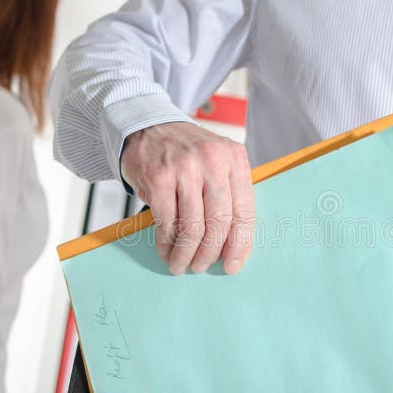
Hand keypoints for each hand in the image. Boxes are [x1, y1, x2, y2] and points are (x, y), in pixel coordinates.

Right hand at [121, 122, 254, 274]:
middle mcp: (212, 161)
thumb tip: (234, 245)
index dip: (239, 244)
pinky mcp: (158, 178)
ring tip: (181, 265)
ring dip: (187, 254)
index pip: (244, 210)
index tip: (232, 265)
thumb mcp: (218, 160)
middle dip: (211, 253)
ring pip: (192, 227)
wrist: (148, 126)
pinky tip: (166, 252)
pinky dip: (166, 244)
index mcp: (235, 158)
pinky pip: (166, 223)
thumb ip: (230, 193)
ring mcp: (184, 169)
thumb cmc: (186, 152)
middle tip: (203, 267)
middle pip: (219, 222)